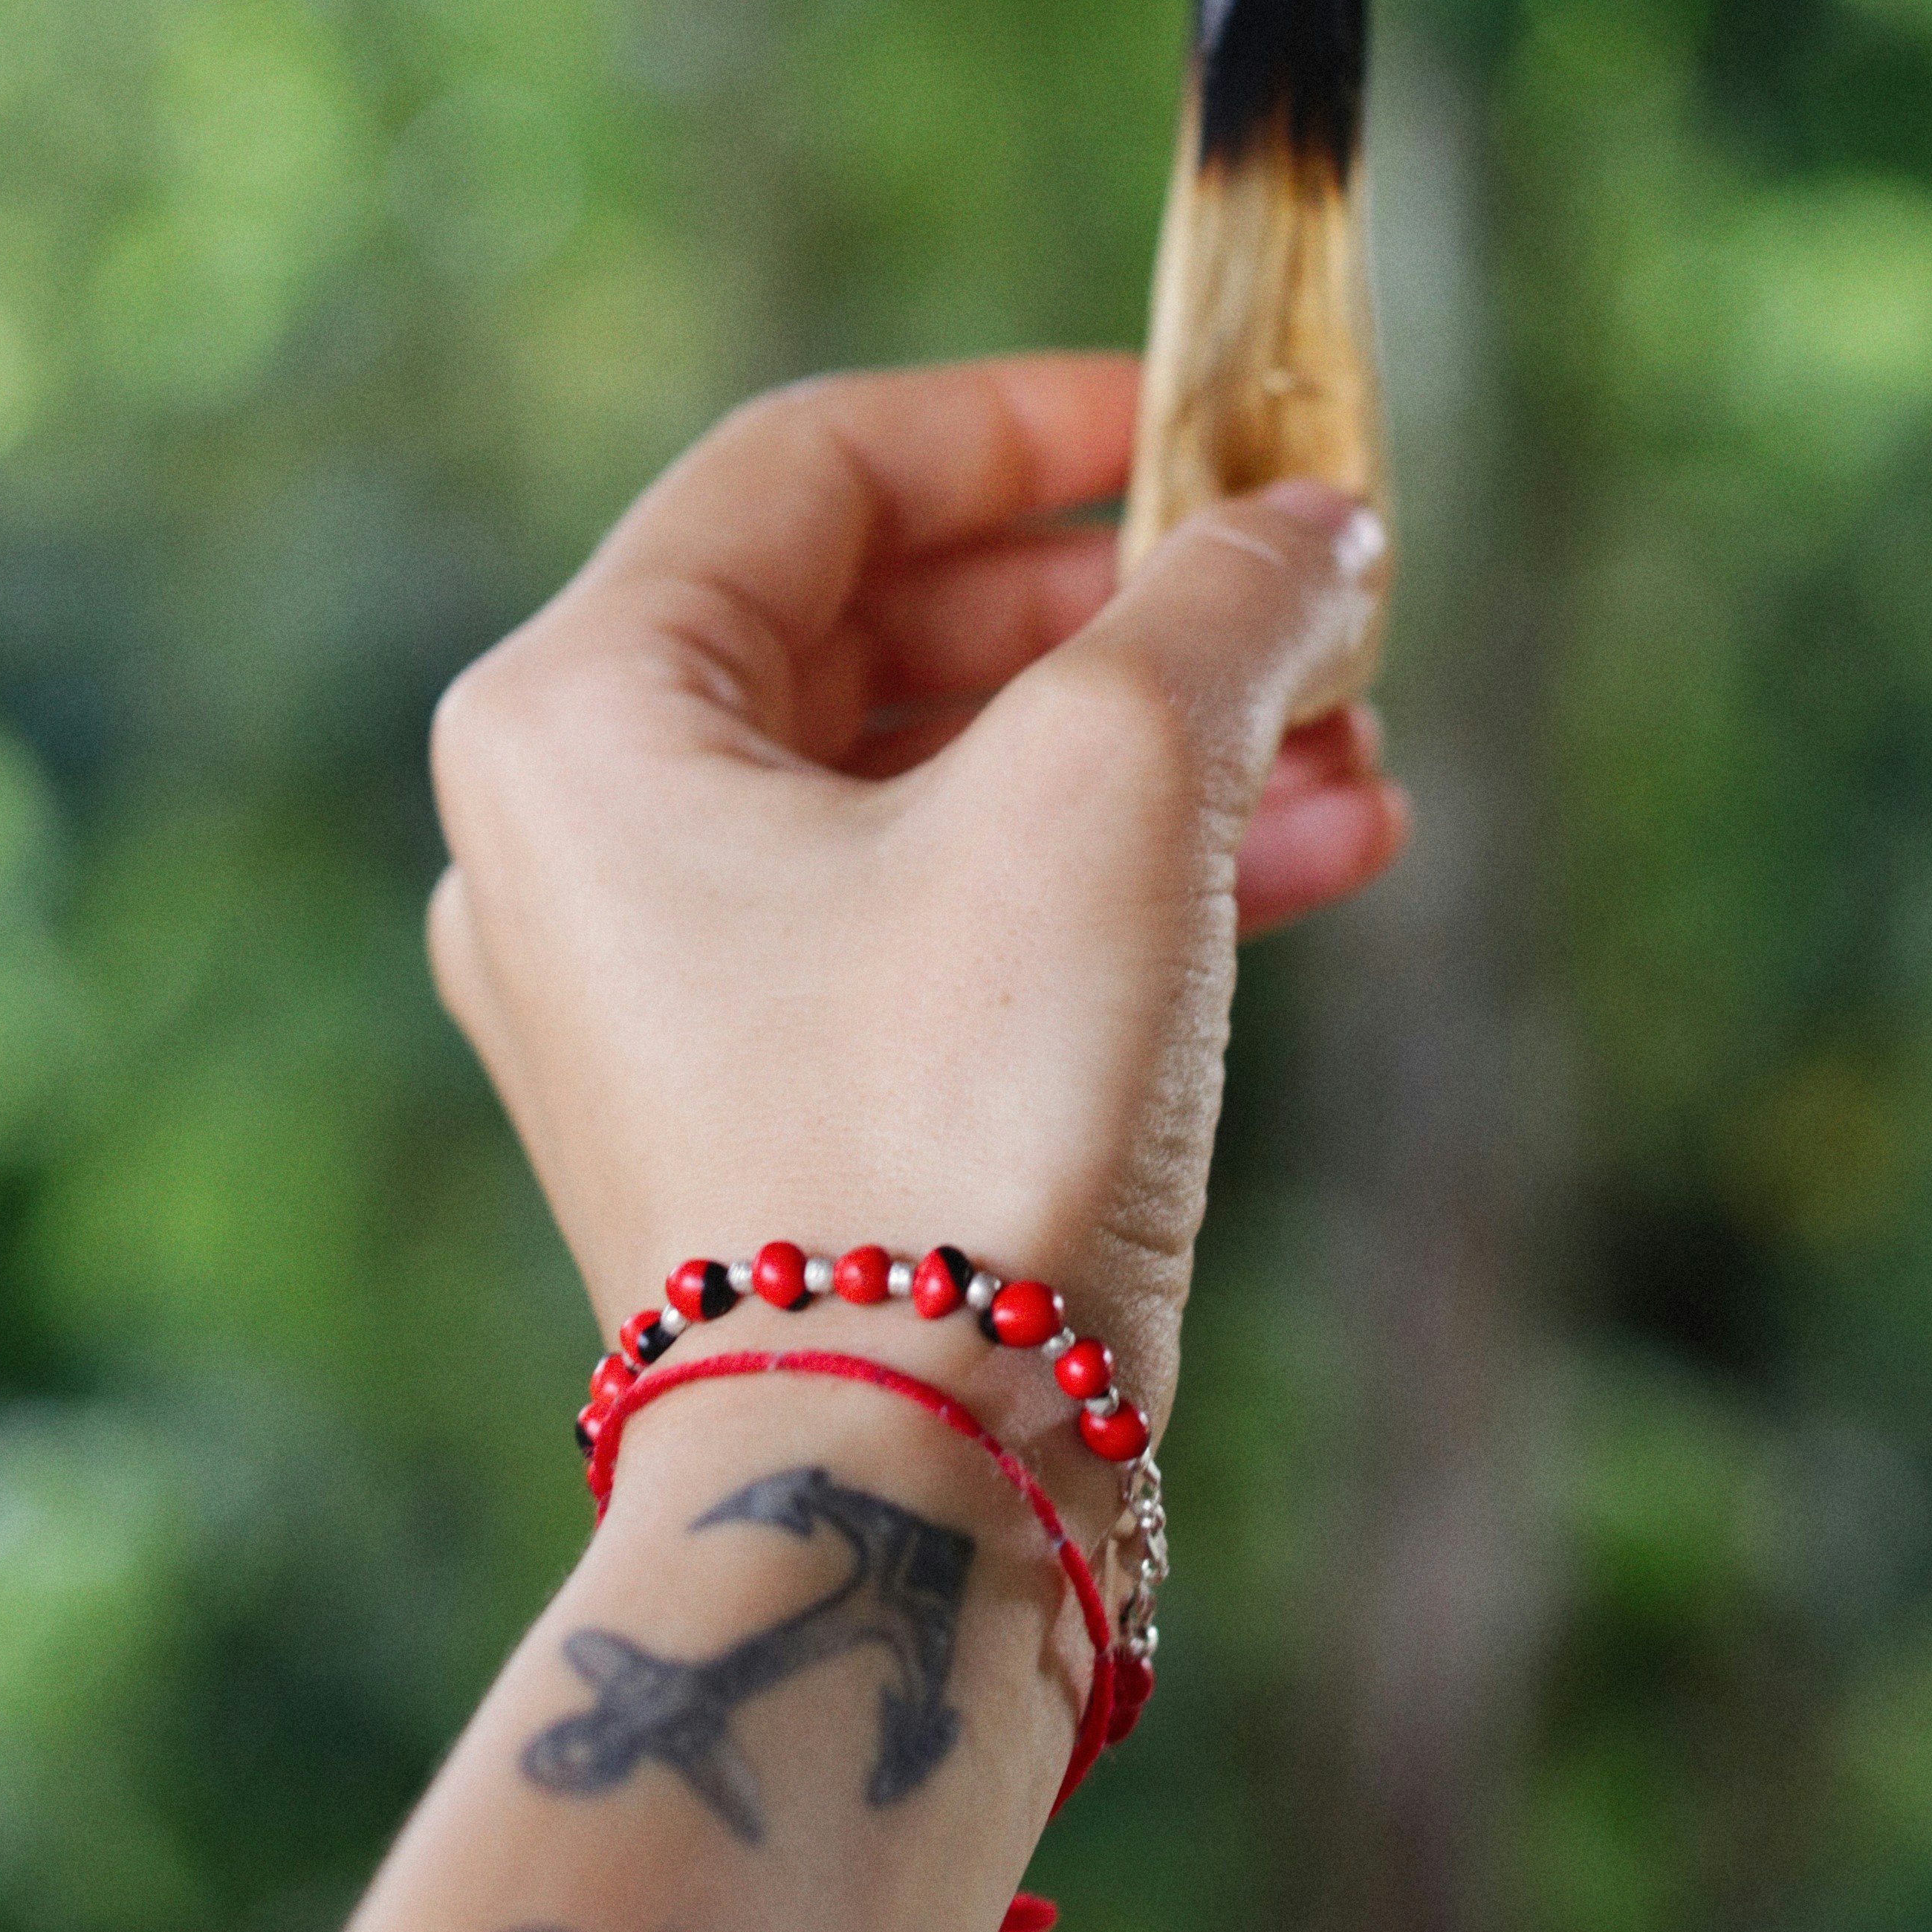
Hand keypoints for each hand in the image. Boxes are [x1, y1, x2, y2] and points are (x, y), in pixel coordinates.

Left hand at [426, 354, 1405, 1432]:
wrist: (891, 1512)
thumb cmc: (957, 1116)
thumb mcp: (1117, 786)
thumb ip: (1221, 600)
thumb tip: (1315, 519)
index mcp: (578, 716)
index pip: (816, 467)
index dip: (1031, 419)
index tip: (1211, 426)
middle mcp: (573, 842)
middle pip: (880, 623)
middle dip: (1124, 609)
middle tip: (1306, 601)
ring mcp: (654, 993)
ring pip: (934, 784)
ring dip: (1156, 747)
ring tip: (1358, 750)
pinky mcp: (754, 1115)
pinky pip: (937, 923)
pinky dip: (1108, 878)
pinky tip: (1320, 863)